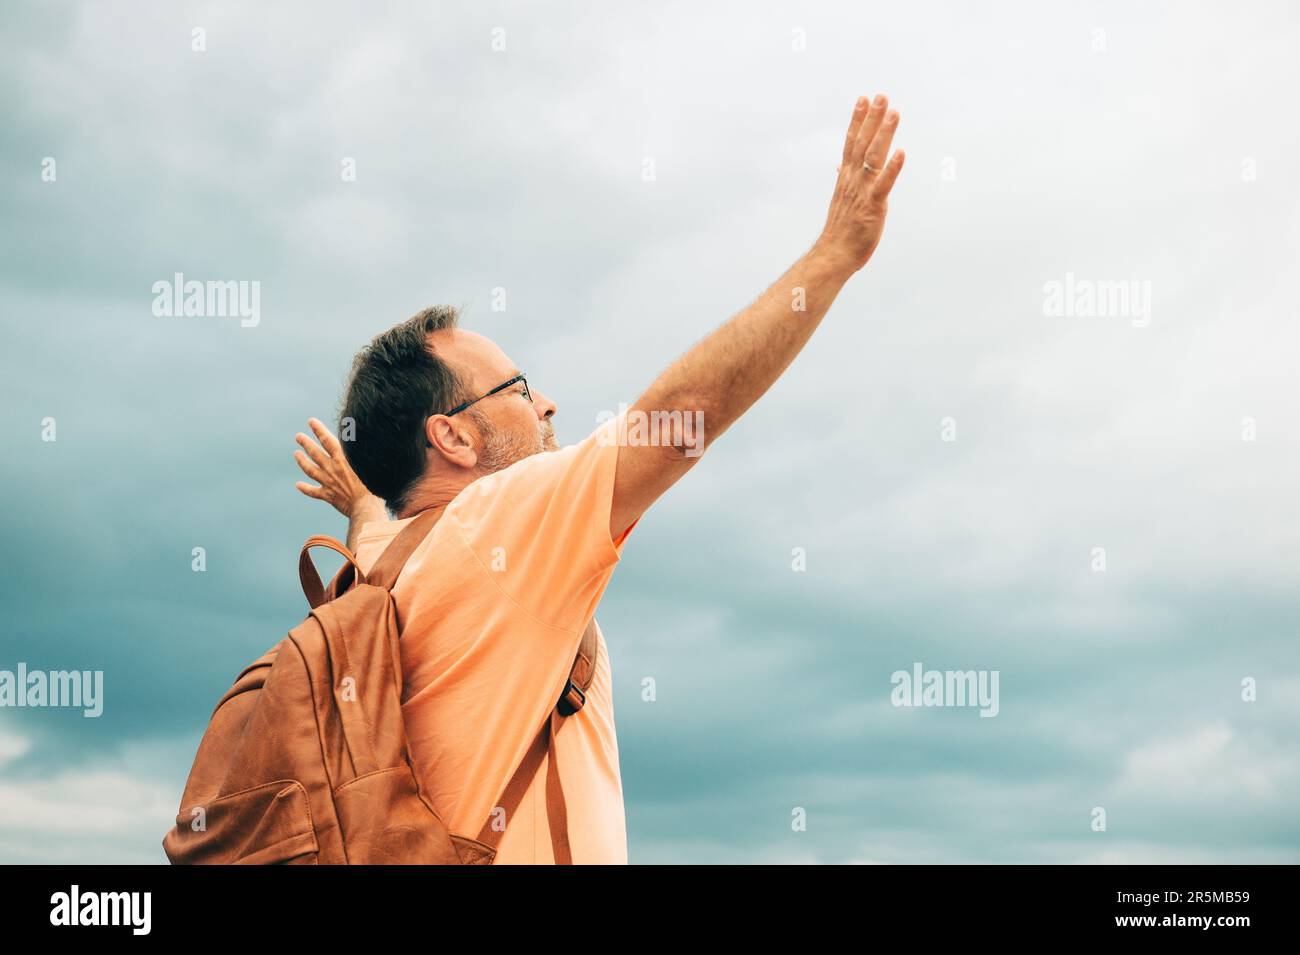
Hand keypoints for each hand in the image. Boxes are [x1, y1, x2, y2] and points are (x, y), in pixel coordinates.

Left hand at [293, 417, 379, 518]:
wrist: (365, 506)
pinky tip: (298, 485)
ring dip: (302, 461)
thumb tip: (361, 436)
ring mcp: (327, 482)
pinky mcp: (328, 495)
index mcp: (342, 458)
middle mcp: (332, 468)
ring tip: (296, 454)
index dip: (318, 429)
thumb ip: (361, 450)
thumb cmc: (373, 484)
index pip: (327, 439)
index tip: (311, 421)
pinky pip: (313, 491)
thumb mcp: (369, 462)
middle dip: (305, 443)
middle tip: (298, 436)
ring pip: (310, 469)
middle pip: (315, 452)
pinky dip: (305, 488)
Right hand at [818, 94, 904, 273]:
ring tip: (894, 112)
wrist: (834, 255)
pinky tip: (902, 152)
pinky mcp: (873, 206)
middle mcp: (853, 180)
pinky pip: (883, 184)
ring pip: (873, 157)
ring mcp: (862, 192)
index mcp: (846, 178)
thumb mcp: (841, 200)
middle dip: (872, 119)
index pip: (851, 143)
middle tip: (881, 96)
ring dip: (884, 134)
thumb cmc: (840, 230)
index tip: (863, 99)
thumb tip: (839, 166)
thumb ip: (843, 179)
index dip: (857, 120)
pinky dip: (893, 168)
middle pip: (862, 143)